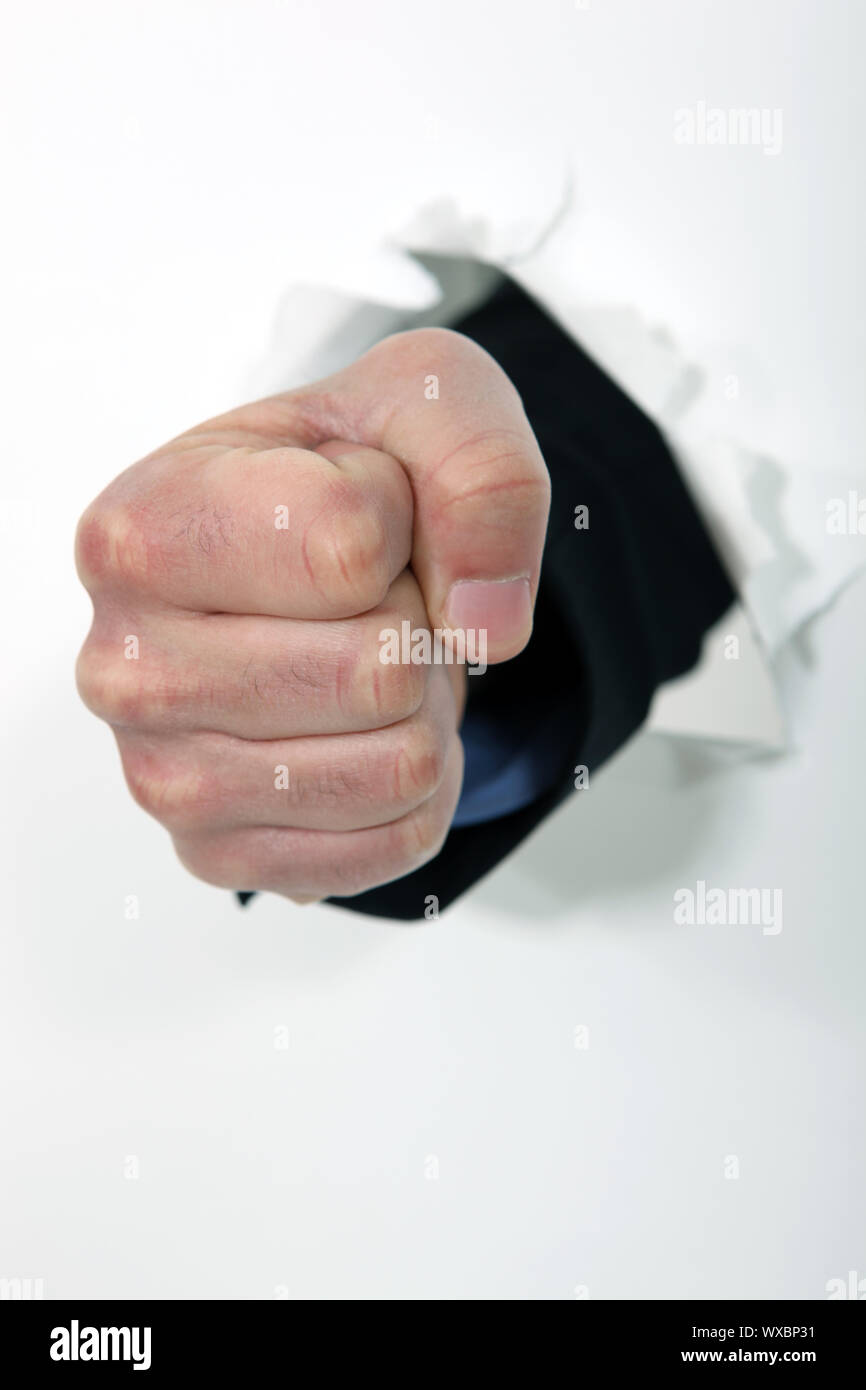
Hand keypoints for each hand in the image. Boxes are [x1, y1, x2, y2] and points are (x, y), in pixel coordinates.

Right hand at [75, 328, 549, 902]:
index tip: (360, 508)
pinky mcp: (219, 854)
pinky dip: (419, 786)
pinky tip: (362, 730)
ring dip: (421, 709)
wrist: (317, 564)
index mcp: (139, 532)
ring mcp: (164, 777)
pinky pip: (393, 842)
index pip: (349, 548)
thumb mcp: (429, 401)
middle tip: (371, 599)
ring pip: (398, 769)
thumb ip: (478, 469)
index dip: (402, 520)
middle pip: (378, 676)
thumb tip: (486, 627)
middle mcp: (125, 666)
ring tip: (365, 656)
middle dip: (416, 628)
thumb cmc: (350, 477)